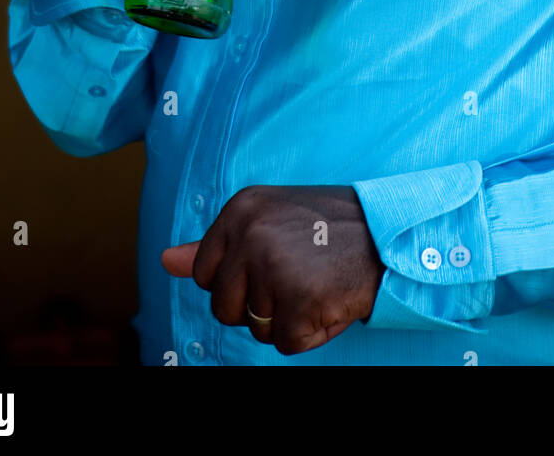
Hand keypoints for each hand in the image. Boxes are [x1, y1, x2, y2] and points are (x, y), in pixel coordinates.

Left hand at [161, 185, 384, 355]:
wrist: (387, 233)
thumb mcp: (268, 220)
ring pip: (254, 328)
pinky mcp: (298, 300)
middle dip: (258, 305)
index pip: (205, 273)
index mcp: (240, 210)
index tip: (273, 262)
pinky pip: (286, 344)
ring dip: (286, 319)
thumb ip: (216, 245)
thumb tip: (165, 261)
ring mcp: (274, 266)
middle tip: (297, 274)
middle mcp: (251, 233)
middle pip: (222, 307)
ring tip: (314, 283)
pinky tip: (328, 300)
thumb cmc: (326, 229)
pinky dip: (310, 332)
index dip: (238, 281)